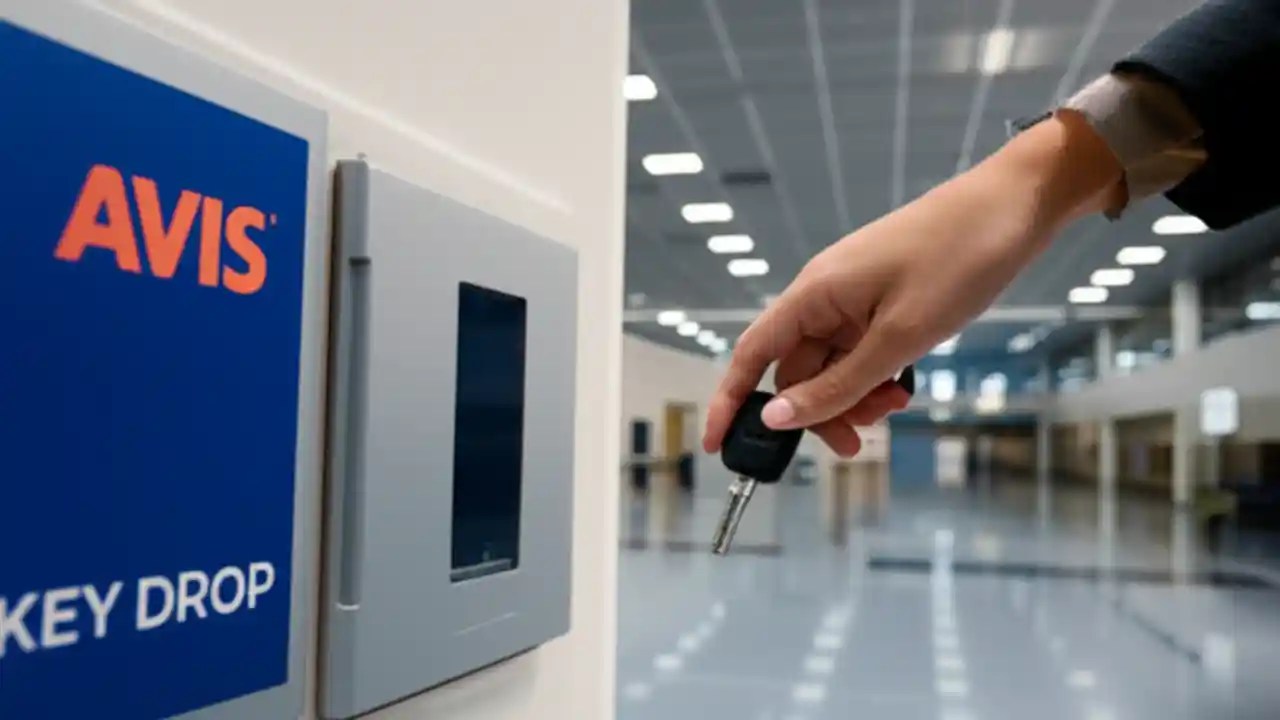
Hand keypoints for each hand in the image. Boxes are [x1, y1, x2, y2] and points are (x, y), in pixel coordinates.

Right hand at [702, 112, 1122, 456]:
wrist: (1015, 205)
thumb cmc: (957, 260)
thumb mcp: (898, 338)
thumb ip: (836, 385)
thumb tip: (776, 419)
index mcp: (813, 295)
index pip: (751, 355)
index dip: (729, 402)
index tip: (717, 445)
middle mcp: (823, 295)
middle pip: (796, 370)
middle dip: (821, 412)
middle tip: (857, 446)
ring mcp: (853, 296)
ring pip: (832, 364)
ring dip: (854, 397)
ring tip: (895, 406)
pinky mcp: (881, 297)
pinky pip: (860, 349)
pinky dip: (875, 375)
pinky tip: (904, 386)